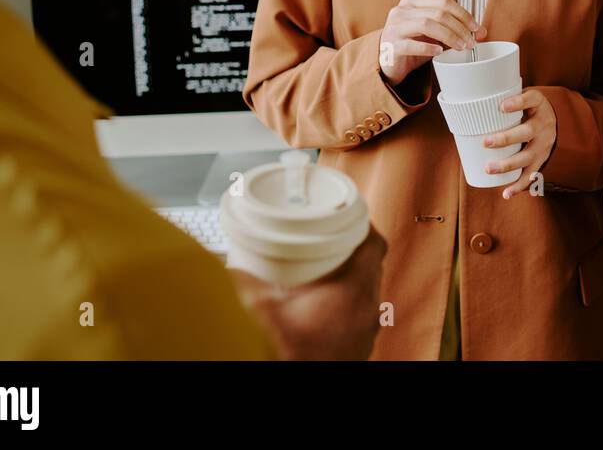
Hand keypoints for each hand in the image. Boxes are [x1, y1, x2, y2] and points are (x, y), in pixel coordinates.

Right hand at [229, 227, 386, 359]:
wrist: (291, 386)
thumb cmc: (286, 355)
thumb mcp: (258, 308)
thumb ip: (243, 277)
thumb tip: (228, 260)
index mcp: (354, 293)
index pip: (374, 244)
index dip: (363, 224)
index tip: (349, 215)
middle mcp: (367, 312)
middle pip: (371, 266)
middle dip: (351, 250)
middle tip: (328, 240)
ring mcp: (365, 333)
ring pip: (366, 292)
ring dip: (348, 279)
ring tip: (323, 271)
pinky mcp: (357, 349)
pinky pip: (359, 316)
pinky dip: (344, 305)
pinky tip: (320, 306)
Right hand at [378, 0, 486, 85]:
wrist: (388, 63)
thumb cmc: (412, 45)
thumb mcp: (434, 34)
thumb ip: (454, 29)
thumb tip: (482, 32)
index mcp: (412, 2)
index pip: (443, 2)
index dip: (463, 14)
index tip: (476, 28)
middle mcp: (401, 11)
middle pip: (438, 13)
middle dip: (459, 27)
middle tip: (471, 42)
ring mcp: (394, 27)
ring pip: (427, 24)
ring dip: (448, 36)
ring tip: (460, 47)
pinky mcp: (391, 46)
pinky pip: (412, 45)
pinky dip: (429, 48)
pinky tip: (439, 53)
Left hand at [483, 87, 556, 199]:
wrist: (554, 120)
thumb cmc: (527, 107)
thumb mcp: (522, 97)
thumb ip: (501, 99)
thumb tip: (466, 103)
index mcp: (538, 105)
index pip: (531, 100)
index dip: (518, 103)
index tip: (502, 106)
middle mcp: (543, 125)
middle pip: (526, 133)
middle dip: (505, 139)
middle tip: (485, 142)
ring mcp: (544, 145)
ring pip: (527, 157)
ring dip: (507, 164)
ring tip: (488, 168)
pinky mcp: (541, 160)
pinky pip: (531, 175)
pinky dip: (518, 186)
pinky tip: (506, 193)